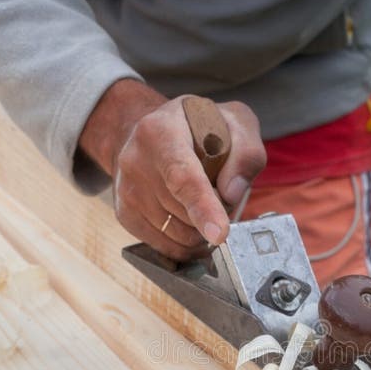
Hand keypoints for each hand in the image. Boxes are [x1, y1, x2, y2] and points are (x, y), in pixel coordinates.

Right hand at [79, 79, 265, 259]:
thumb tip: (231, 194)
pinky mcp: (125, 215)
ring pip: (179, 235)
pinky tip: (189, 217)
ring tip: (200, 198)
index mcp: (161, 132)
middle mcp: (135, 161)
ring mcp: (126, 190)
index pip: (182, 177)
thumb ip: (246, 153)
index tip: (220, 233)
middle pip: (186, 213)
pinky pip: (167, 246)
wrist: (153, 136)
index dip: (202, 208)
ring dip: (201, 227)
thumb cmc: (199, 129)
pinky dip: (187, 240)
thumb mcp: (235, 123)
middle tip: (218, 188)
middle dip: (214, 212)